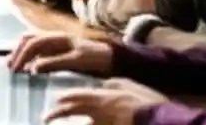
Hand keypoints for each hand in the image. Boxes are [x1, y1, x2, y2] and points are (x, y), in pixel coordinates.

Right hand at [6, 30, 112, 75]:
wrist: (109, 57)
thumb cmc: (94, 58)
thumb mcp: (75, 61)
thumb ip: (54, 63)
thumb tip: (33, 67)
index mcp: (57, 37)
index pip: (32, 43)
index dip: (21, 55)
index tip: (15, 69)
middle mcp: (53, 36)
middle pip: (28, 39)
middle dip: (17, 52)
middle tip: (10, 67)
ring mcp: (55, 41)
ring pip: (31, 43)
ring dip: (21, 52)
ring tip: (13, 65)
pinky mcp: (58, 48)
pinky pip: (39, 49)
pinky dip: (29, 56)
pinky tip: (27, 65)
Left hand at [45, 78, 168, 123]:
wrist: (159, 121)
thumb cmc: (145, 102)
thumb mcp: (129, 86)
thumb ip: (114, 84)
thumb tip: (105, 83)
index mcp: (102, 97)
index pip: (77, 96)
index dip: (66, 98)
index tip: (56, 99)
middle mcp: (97, 113)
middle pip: (72, 112)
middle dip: (58, 114)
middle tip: (46, 117)